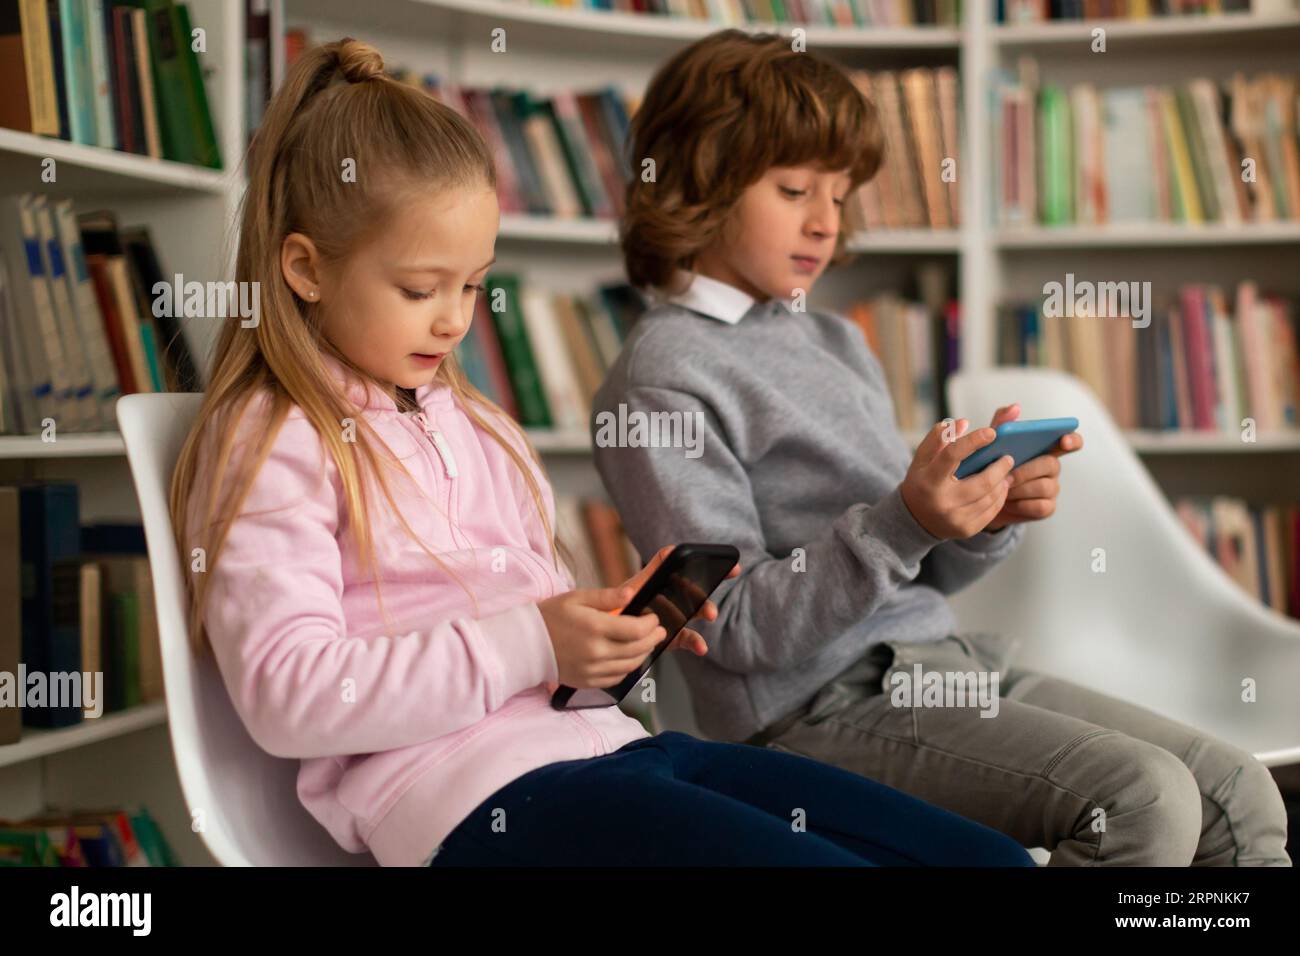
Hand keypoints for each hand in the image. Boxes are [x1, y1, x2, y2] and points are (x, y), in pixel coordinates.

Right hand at [539, 545, 739, 688]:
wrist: (527, 645)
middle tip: (658, 631)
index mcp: (595, 628)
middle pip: (638, 649)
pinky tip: (628, 658)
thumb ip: (607, 597)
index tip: (653, 618)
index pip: (636, 630)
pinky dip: (627, 668)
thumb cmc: (551, 616)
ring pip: (631, 666)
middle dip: (653, 639)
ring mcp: (592, 670)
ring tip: (646, 643)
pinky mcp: (588, 682)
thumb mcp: (577, 598)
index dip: (651, 624)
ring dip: (643, 654)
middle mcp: (596, 652)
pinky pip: (617, 678)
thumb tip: (631, 594)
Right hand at [900, 418, 1015, 539]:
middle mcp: (941, 501)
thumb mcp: (922, 458)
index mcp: (929, 480)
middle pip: (982, 481)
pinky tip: (1000, 488)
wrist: (915, 520)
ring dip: (1002, 482)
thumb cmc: (922, 482)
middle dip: (1000, 467)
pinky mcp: (966, 530)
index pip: (952, 455)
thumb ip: (939, 437)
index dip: (973, 441)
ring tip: (1005, 472)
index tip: (992, 433)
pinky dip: (999, 497)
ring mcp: (955, 518)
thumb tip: (963, 423)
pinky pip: (991, 512)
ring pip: (990, 497)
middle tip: (1008, 458)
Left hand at [979, 403, 1083, 531]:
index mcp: (1045, 449)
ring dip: (1021, 488)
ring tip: (1002, 489)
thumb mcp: (993, 444)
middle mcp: (1052, 468)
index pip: (1071, 441)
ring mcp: (1051, 488)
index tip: (1064, 440)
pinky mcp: (1046, 508)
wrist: (979, 499)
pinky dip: (1021, 504)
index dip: (1072, 439)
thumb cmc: (990, 466)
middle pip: (1052, 464)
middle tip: (1008, 475)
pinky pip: (1040, 506)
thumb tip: (1015, 407)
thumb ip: (1002, 423)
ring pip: (1045, 486)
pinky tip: (1008, 502)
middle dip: (1028, 470)